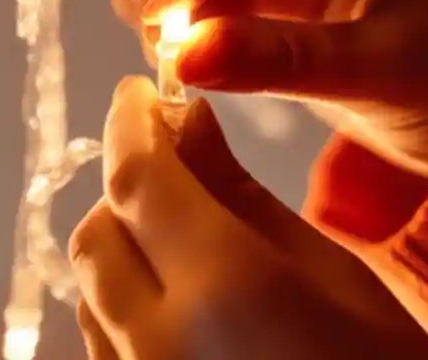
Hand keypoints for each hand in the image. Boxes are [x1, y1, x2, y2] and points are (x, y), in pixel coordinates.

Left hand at [70, 77, 427, 359]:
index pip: (138, 182)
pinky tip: (171, 294)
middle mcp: (162, 344)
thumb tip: (184, 118)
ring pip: (90, 296)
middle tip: (167, 157)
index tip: (138, 94)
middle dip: (124, 188)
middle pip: (97, 239)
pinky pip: (104, 346)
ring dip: (121, 248)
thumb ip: (242, 192)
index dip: (129, 125)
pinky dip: (121, 306)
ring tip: (174, 227)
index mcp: (224, 290)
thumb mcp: (336, 272)